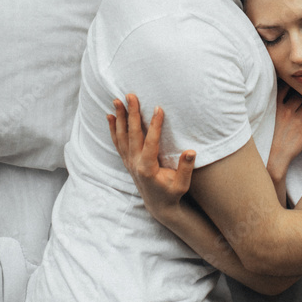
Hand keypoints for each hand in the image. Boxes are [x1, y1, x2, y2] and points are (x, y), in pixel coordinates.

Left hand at [107, 94, 194, 216]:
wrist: (158, 206)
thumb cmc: (171, 194)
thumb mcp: (182, 185)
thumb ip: (186, 168)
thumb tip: (191, 151)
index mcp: (148, 169)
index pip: (150, 143)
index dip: (155, 125)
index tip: (158, 108)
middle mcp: (135, 164)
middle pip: (132, 135)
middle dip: (132, 114)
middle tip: (130, 96)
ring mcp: (129, 162)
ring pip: (121, 137)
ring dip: (119, 118)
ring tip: (116, 101)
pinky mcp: (127, 161)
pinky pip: (117, 142)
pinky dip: (113, 128)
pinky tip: (110, 116)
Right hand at [267, 83, 301, 181]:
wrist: (274, 157)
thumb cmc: (268, 136)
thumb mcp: (266, 116)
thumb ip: (273, 103)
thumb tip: (281, 90)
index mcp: (275, 106)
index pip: (285, 87)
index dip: (289, 87)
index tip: (290, 90)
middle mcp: (287, 111)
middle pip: (299, 96)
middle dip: (298, 100)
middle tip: (295, 107)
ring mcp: (297, 120)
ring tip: (298, 118)